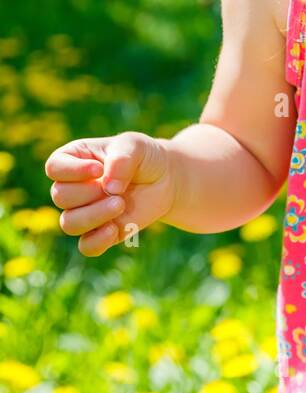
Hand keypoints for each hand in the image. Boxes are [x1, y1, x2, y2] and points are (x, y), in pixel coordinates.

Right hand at [45, 131, 176, 256]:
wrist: (165, 179)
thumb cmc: (144, 157)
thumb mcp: (135, 146)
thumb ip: (120, 159)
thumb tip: (109, 187)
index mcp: (74, 159)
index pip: (54, 167)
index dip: (72, 171)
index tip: (99, 168)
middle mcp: (73, 187)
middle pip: (60, 196)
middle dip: (88, 193)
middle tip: (117, 188)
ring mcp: (85, 212)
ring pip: (69, 223)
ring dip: (94, 216)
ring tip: (121, 204)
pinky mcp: (100, 232)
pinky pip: (86, 246)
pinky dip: (98, 241)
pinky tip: (115, 229)